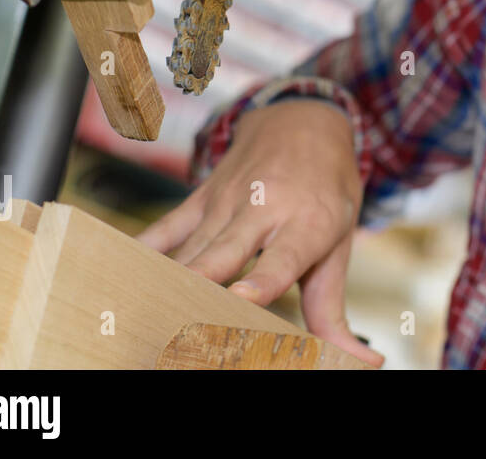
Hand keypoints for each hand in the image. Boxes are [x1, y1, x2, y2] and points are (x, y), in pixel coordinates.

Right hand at [136, 98, 383, 366]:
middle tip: (182, 326)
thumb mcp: (340, 241)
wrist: (302, 122)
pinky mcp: (199, 198)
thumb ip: (333, 308)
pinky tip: (122, 279)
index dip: (261, 281)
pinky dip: (143, 254)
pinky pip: (165, 229)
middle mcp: (264, 209)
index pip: (283, 258)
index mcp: (307, 222)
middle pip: (224, 255)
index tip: (241, 299)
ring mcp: (227, 202)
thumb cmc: (325, 191)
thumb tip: (363, 362)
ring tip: (147, 318)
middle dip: (201, 288)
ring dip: (169, 283)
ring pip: (191, 249)